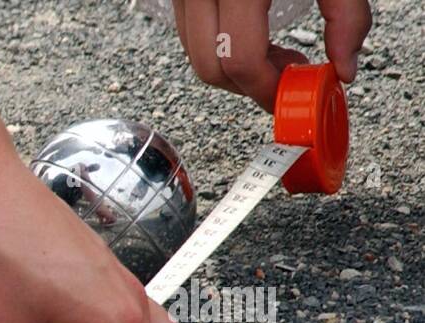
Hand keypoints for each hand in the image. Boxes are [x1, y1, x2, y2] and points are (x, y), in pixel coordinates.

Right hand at [171, 0, 371, 110]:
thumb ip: (346, 16)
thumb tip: (344, 67)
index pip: (240, 61)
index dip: (267, 89)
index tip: (292, 94)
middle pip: (210, 67)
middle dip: (247, 86)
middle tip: (283, 77)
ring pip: (195, 55)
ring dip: (232, 68)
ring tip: (270, 53)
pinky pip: (189, 34)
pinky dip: (217, 47)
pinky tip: (250, 34)